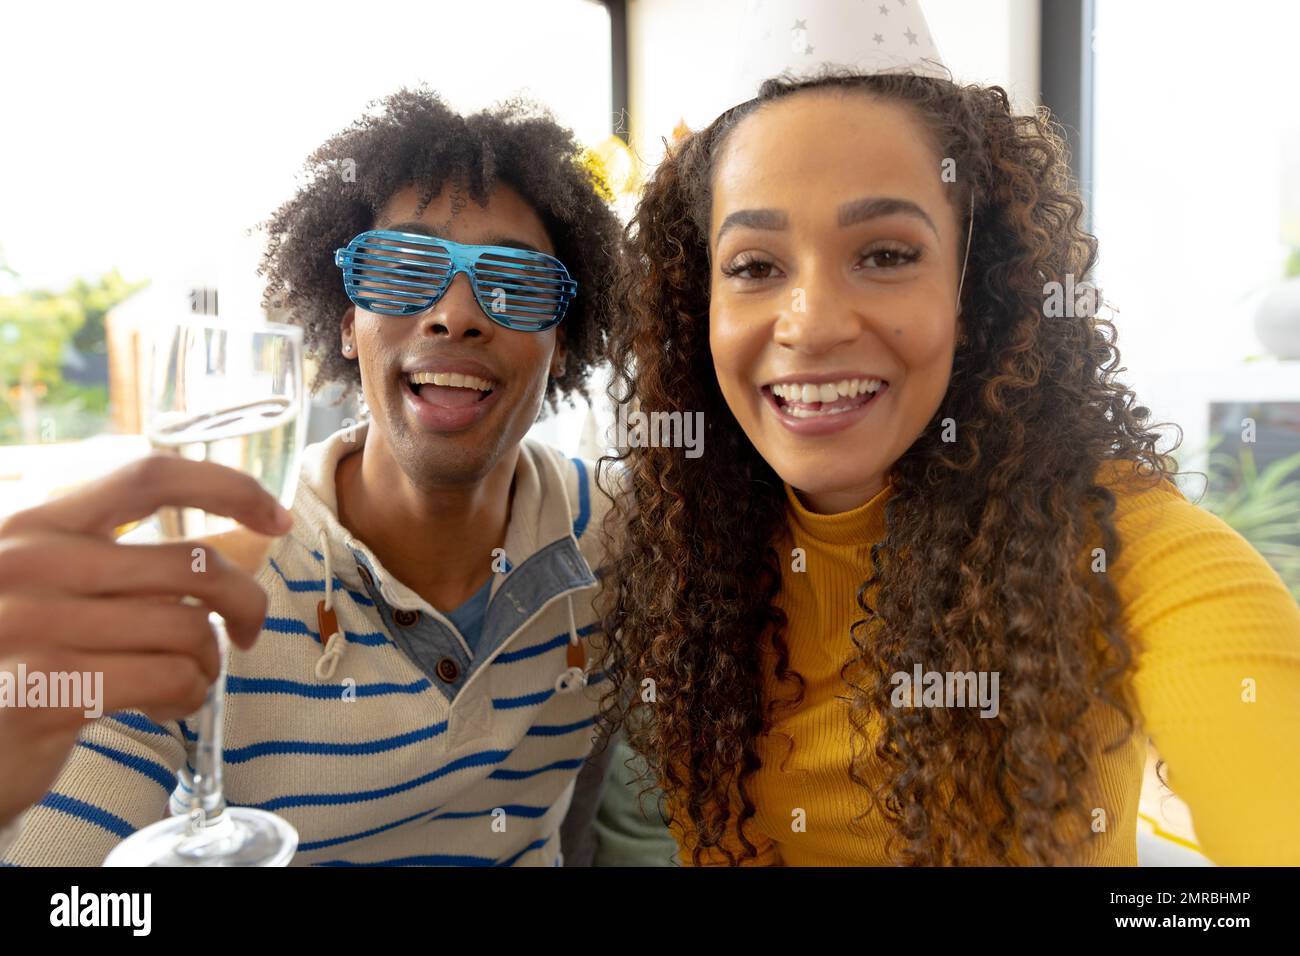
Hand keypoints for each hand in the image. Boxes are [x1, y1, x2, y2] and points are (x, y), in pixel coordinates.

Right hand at [0, 455, 292, 828]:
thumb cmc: (20, 659)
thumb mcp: (49, 587)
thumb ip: (117, 560)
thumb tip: (235, 540)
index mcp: (36, 523)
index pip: (149, 477)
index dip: (229, 488)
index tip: (277, 517)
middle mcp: (29, 563)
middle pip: (194, 563)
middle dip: (245, 601)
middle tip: (248, 631)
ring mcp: (35, 625)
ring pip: (191, 629)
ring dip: (209, 662)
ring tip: (186, 678)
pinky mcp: (48, 690)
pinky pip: (171, 678)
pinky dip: (189, 696)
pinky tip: (167, 705)